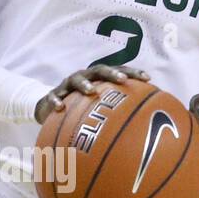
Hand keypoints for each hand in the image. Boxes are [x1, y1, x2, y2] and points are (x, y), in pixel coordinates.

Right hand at [34, 64, 149, 124]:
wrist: (51, 108)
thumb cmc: (81, 109)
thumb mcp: (99, 108)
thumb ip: (117, 112)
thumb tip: (142, 126)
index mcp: (99, 79)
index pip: (118, 71)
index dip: (133, 73)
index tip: (147, 79)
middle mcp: (85, 78)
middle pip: (99, 70)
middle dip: (111, 73)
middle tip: (122, 80)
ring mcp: (68, 85)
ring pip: (76, 80)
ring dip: (84, 84)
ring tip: (91, 91)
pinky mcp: (53, 94)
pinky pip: (54, 96)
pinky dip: (56, 100)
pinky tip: (60, 108)